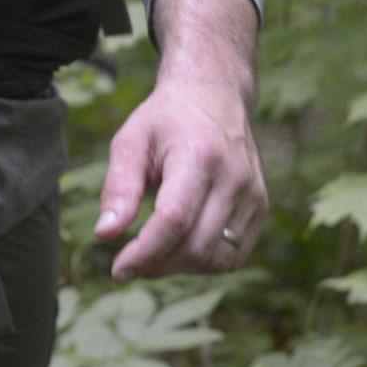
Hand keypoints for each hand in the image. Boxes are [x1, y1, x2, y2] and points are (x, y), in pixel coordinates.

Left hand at [93, 0, 268, 278]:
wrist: (215, 96)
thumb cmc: (165, 120)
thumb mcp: (130, 141)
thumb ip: (118, 187)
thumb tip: (105, 234)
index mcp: (199, 155)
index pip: (174, 220)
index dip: (144, 253)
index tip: (118, 270)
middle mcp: (234, 177)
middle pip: (196, 246)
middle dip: (157, 264)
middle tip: (129, 261)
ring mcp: (253, 194)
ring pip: (217, 259)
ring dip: (179, 268)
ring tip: (153, 253)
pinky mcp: (261, 207)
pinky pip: (234, 256)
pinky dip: (204, 263)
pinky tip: (180, 248)